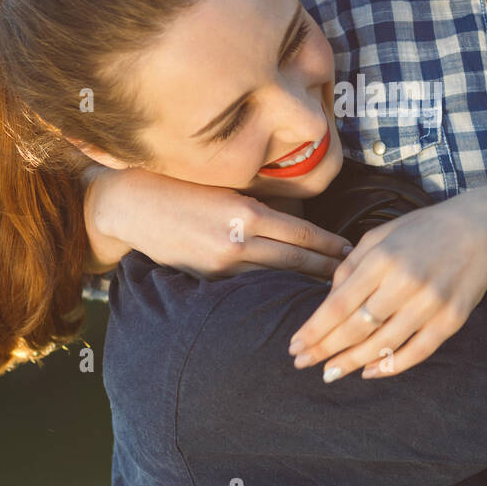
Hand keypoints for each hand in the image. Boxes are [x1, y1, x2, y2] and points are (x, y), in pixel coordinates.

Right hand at [84, 166, 351, 280]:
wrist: (133, 205)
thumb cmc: (181, 187)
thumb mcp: (225, 187)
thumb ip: (258, 205)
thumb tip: (294, 218)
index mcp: (247, 212)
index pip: (302, 233)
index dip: (330, 245)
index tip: (351, 252)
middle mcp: (239, 240)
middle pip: (296, 260)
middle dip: (326, 270)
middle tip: (353, 277)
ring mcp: (222, 264)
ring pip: (275, 278)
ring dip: (302, 285)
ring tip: (329, 293)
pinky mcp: (208, 279)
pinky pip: (248, 287)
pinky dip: (270, 291)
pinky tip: (286, 299)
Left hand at [287, 188, 486, 379]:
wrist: (481, 229)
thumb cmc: (422, 231)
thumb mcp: (380, 235)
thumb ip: (350, 266)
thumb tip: (327, 301)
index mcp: (382, 258)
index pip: (338, 304)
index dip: (314, 330)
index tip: (295, 346)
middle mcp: (405, 281)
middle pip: (356, 327)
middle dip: (325, 349)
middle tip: (303, 364)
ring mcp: (431, 302)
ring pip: (384, 344)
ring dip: (352, 362)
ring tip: (330, 373)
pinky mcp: (452, 318)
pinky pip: (418, 351)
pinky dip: (392, 366)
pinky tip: (370, 372)